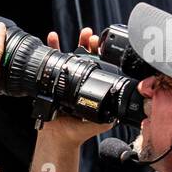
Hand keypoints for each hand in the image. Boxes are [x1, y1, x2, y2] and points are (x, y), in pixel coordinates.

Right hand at [38, 27, 114, 144]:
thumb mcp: (100, 123)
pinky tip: (53, 38)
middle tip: (91, 37)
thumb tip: (121, 112)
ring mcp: (64, 79)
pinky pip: (50, 62)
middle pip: (85, 57)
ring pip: (70, 56)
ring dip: (74, 42)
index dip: (101, 54)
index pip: (99, 65)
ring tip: (79, 34)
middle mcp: (79, 80)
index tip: (102, 46)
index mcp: (92, 86)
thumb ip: (110, 118)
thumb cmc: (78, 132)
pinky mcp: (50, 80)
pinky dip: (51, 48)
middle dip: (89, 44)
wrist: (59, 138)